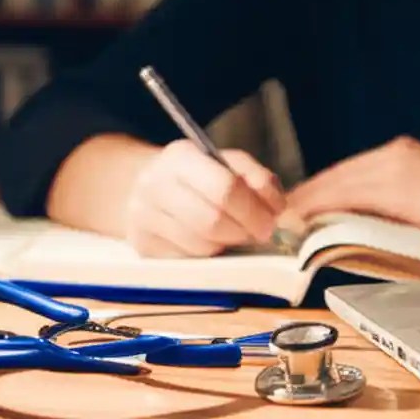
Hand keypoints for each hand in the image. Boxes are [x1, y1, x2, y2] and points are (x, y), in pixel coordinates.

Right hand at [124, 140, 285, 257]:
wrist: (150, 188)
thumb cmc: (200, 177)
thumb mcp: (228, 164)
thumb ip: (257, 179)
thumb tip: (277, 210)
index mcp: (180, 157)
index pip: (224, 188)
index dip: (253, 210)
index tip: (270, 222)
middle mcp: (154, 185)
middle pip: (212, 221)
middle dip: (243, 232)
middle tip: (257, 234)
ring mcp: (143, 218)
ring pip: (201, 246)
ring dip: (226, 247)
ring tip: (230, 236)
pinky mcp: (143, 247)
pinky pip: (187, 262)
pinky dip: (207, 259)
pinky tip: (209, 244)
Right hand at [286, 136, 419, 235]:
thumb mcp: (414, 242)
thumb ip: (368, 234)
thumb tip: (334, 237)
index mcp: (389, 179)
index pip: (333, 192)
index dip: (305, 208)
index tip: (284, 222)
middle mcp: (390, 158)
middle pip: (335, 176)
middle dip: (309, 195)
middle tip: (286, 216)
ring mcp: (401, 152)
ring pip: (348, 168)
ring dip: (326, 187)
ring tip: (308, 207)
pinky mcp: (410, 152)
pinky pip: (366, 165)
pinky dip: (347, 179)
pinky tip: (342, 193)